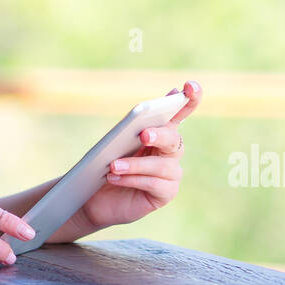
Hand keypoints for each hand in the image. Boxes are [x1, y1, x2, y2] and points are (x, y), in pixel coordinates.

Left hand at [73, 80, 199, 235]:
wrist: (94, 197)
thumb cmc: (106, 165)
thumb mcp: (115, 143)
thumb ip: (131, 128)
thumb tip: (141, 112)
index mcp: (161, 131)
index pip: (181, 111)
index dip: (190, 98)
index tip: (190, 86)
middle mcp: (171, 150)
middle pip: (174, 138)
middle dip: (160, 135)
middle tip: (143, 135)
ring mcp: (172, 173)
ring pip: (162, 165)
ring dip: (135, 164)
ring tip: (113, 165)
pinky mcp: (166, 193)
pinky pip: (154, 184)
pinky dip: (131, 179)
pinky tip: (114, 178)